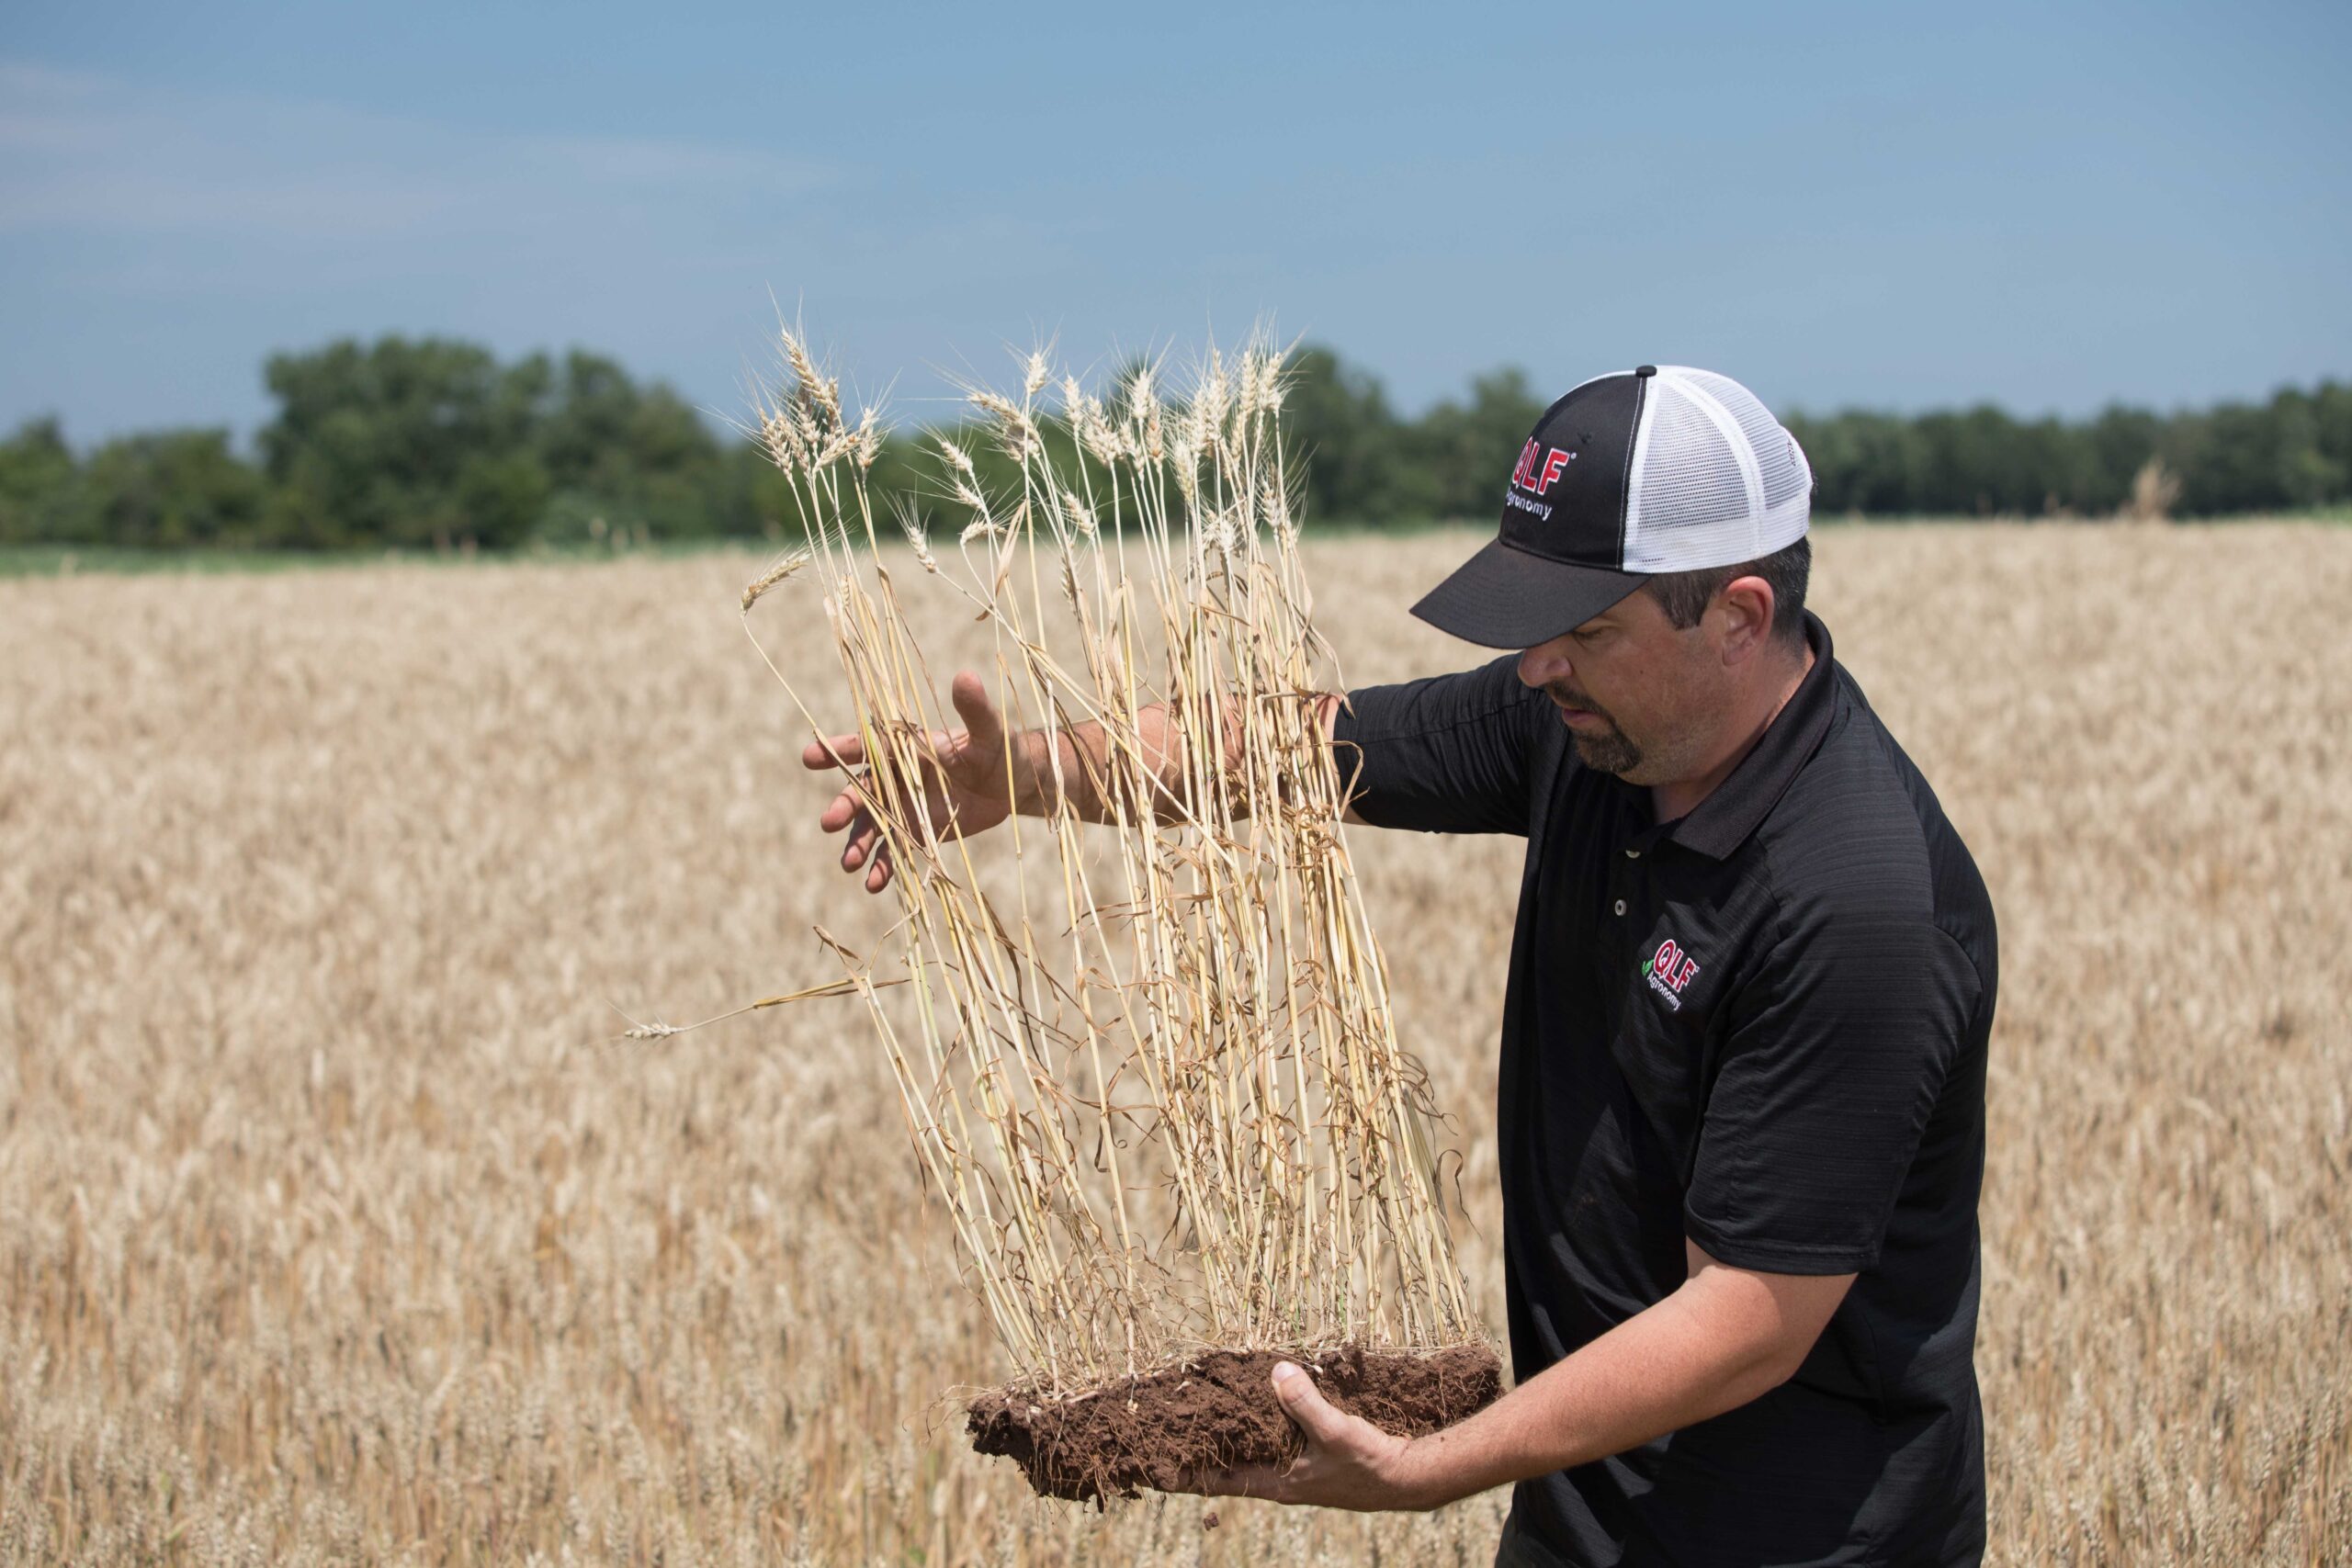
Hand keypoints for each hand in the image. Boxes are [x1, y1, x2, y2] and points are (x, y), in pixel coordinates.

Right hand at [803, 670, 1028, 892]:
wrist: (1014, 785)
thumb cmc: (1000, 749)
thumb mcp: (989, 730)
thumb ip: (974, 709)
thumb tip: (966, 676)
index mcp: (905, 746)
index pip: (867, 746)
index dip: (838, 750)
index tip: (810, 755)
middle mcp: (896, 776)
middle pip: (862, 791)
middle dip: (845, 807)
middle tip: (830, 823)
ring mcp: (903, 807)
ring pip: (871, 826)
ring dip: (858, 843)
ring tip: (850, 864)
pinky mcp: (915, 833)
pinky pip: (893, 851)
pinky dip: (882, 868)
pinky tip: (873, 884)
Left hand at [1181, 1361, 1430, 1511]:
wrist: (1405, 1478)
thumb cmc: (1368, 1464)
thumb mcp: (1334, 1432)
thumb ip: (1304, 1404)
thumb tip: (1275, 1372)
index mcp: (1274, 1482)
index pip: (1214, 1481)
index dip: (1182, 1473)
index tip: (1150, 1466)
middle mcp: (1276, 1479)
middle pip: (1223, 1465)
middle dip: (1195, 1451)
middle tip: (1163, 1433)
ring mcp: (1291, 1470)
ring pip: (1245, 1452)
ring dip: (1222, 1437)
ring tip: (1195, 1418)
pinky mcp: (1307, 1458)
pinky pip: (1268, 1441)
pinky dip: (1253, 1426)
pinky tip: (1252, 1406)